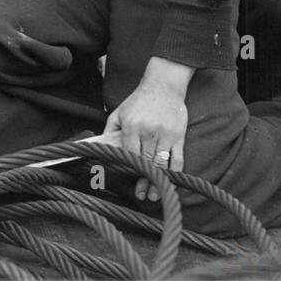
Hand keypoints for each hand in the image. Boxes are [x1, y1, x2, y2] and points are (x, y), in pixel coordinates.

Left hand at [103, 58, 191, 201]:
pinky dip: (175, 172)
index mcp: (131, 126)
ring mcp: (165, 135)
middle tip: (142, 195)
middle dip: (144, 180)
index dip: (128, 168)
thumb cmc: (138, 100)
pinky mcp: (179, 136)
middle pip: (145, 162)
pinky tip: (171, 182)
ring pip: (161, 164)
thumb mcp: (118, 112)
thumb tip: (101, 147)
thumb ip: (109, 130)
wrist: (163, 86)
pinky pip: (178, 159)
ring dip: (158, 181)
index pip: (129, 153)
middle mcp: (148, 132)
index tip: (127, 180)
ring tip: (154, 194)